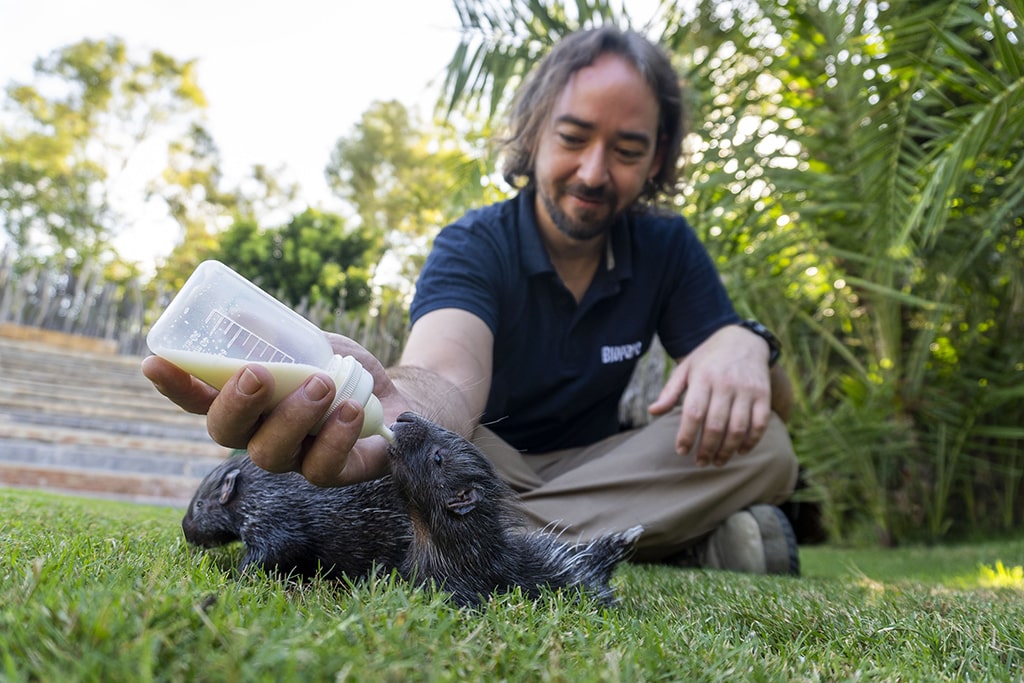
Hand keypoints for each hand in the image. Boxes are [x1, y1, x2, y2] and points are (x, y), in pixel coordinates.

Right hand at [141, 333, 405, 486]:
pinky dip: (335, 436)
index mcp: (246, 405)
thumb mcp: (310, 344)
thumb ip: (276, 334)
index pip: (198, 401)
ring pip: (273, 453)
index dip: (174, 386)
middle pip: (227, 433)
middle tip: (258, 372)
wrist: (395, 398)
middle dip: (236, 403)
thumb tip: (237, 314)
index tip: (155, 361)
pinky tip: (351, 409)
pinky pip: (323, 468)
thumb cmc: (340, 371)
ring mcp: (295, 460)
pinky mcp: (335, 474)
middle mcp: (261, 437)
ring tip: (323, 382)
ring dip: (293, 415)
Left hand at [648, 324, 771, 467]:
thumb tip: (652, 411)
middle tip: (700, 462)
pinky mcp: (763, 394)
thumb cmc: (709, 358)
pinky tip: (740, 450)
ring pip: (738, 428)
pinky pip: (760, 424)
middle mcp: (725, 384)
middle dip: (707, 450)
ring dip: (727, 451)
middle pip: (715, 425)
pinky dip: (751, 442)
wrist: (744, 339)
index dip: (687, 436)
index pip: (693, 413)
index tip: (681, 451)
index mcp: (703, 377)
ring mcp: (747, 390)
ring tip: (717, 462)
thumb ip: (670, 391)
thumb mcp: (686, 368)